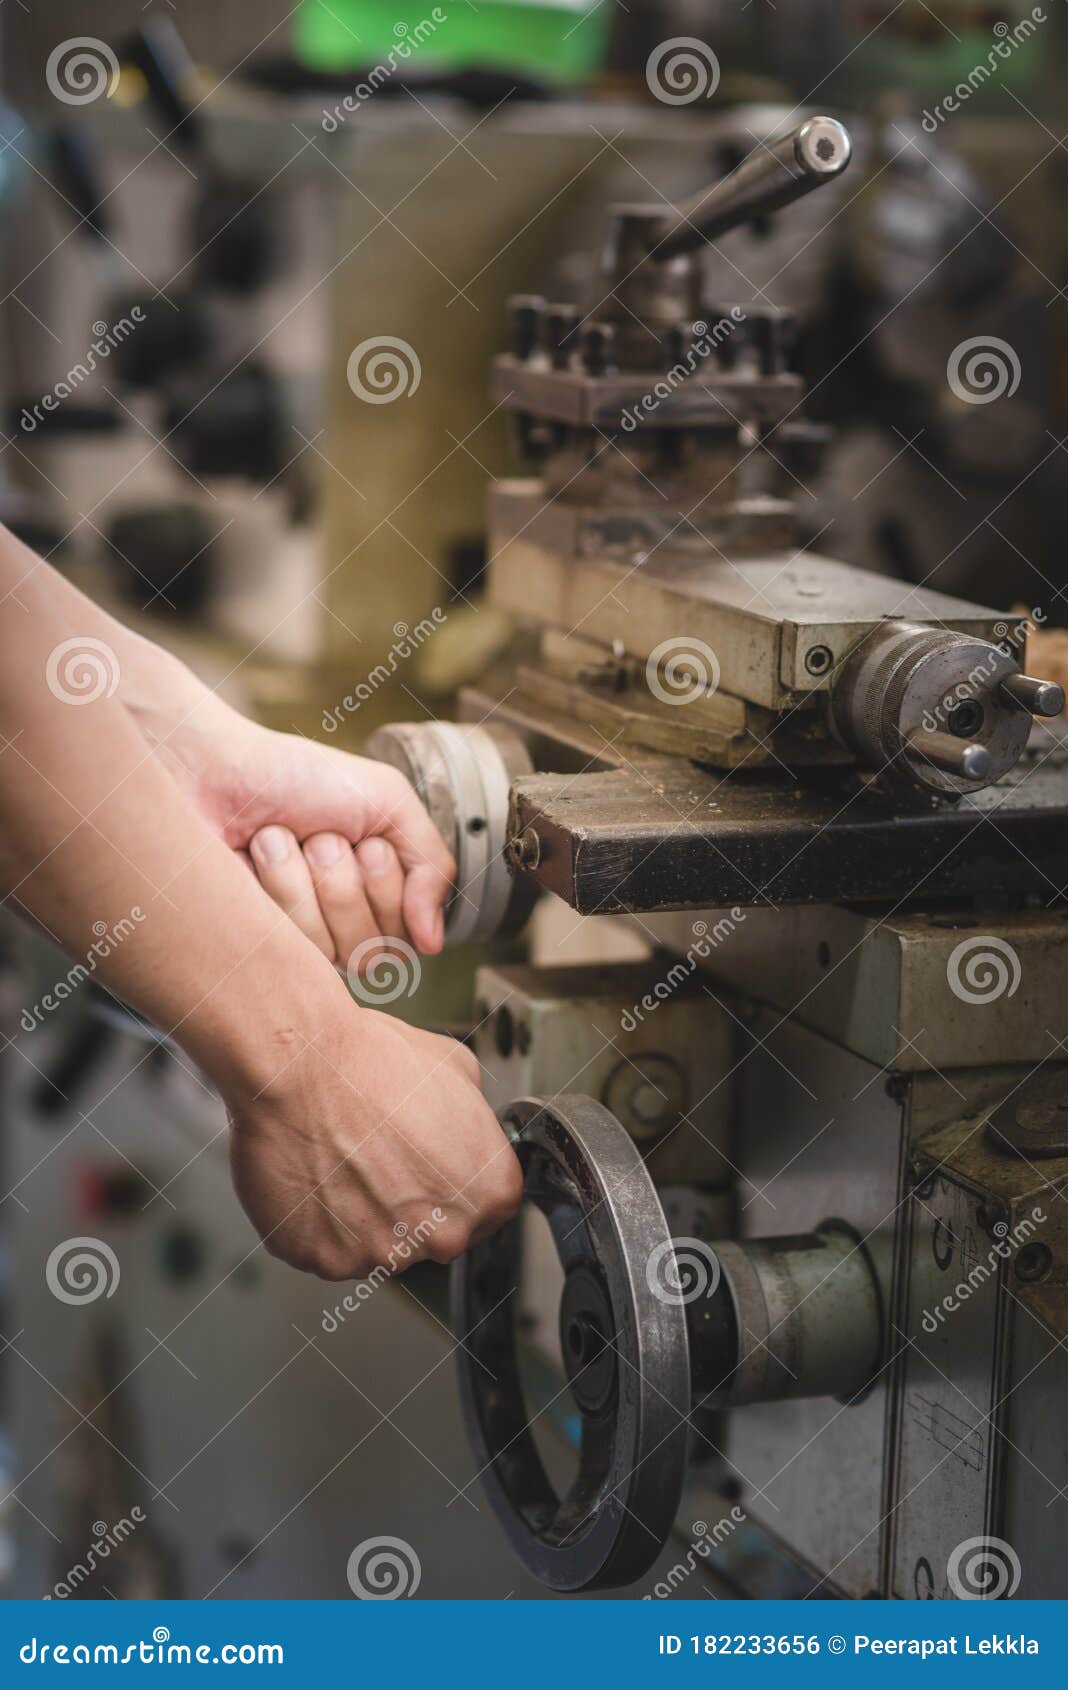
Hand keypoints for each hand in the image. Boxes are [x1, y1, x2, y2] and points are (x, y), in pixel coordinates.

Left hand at [145, 698, 453, 961]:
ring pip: (332, 948)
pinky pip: (291, 943)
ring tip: (279, 839)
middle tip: (319, 837)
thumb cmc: (295, 776)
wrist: (213, 766)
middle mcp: (340, 927)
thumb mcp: (389, 802)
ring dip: (307, 876)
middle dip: (346, 879)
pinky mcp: (254, 944)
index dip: (388, 883)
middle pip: (375, 948)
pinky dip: (277, 884)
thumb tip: (434, 943)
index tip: (363, 839)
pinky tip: (253, 856)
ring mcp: (295, 940)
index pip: (411, 935)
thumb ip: (432, 867)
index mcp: (377, 897)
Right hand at [226, 1004, 522, 1280]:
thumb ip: (475, 1119)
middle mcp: (443, 1234)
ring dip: (363, 1215)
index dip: (455, 1181)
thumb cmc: (371, 1063)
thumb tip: (466, 1128)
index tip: (432, 1166)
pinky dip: (319, 1221)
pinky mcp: (327, 1258)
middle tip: (382, 1157)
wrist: (300, 1067)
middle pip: (433, 1234)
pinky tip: (317, 1175)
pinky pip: (327, 1247)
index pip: (488, 1207)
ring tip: (343, 1159)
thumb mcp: (458, 1069)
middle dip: (411, 1203)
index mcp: (488, 1192)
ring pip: (377, 1244)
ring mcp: (383, 1253)